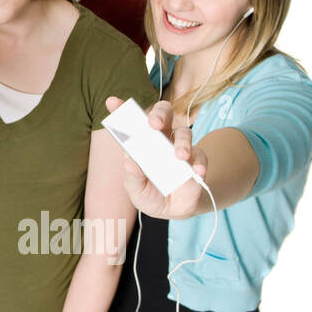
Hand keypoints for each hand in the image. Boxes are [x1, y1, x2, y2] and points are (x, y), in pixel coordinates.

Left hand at [104, 96, 208, 219]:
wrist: (175, 210)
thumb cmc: (151, 195)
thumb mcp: (137, 191)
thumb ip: (133, 179)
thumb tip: (130, 164)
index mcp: (140, 142)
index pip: (131, 121)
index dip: (121, 109)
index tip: (112, 101)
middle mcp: (160, 139)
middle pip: (162, 114)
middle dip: (158, 115)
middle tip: (154, 124)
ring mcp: (179, 147)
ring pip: (184, 132)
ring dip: (182, 143)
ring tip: (179, 157)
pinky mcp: (197, 159)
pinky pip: (200, 155)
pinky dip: (198, 163)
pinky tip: (196, 172)